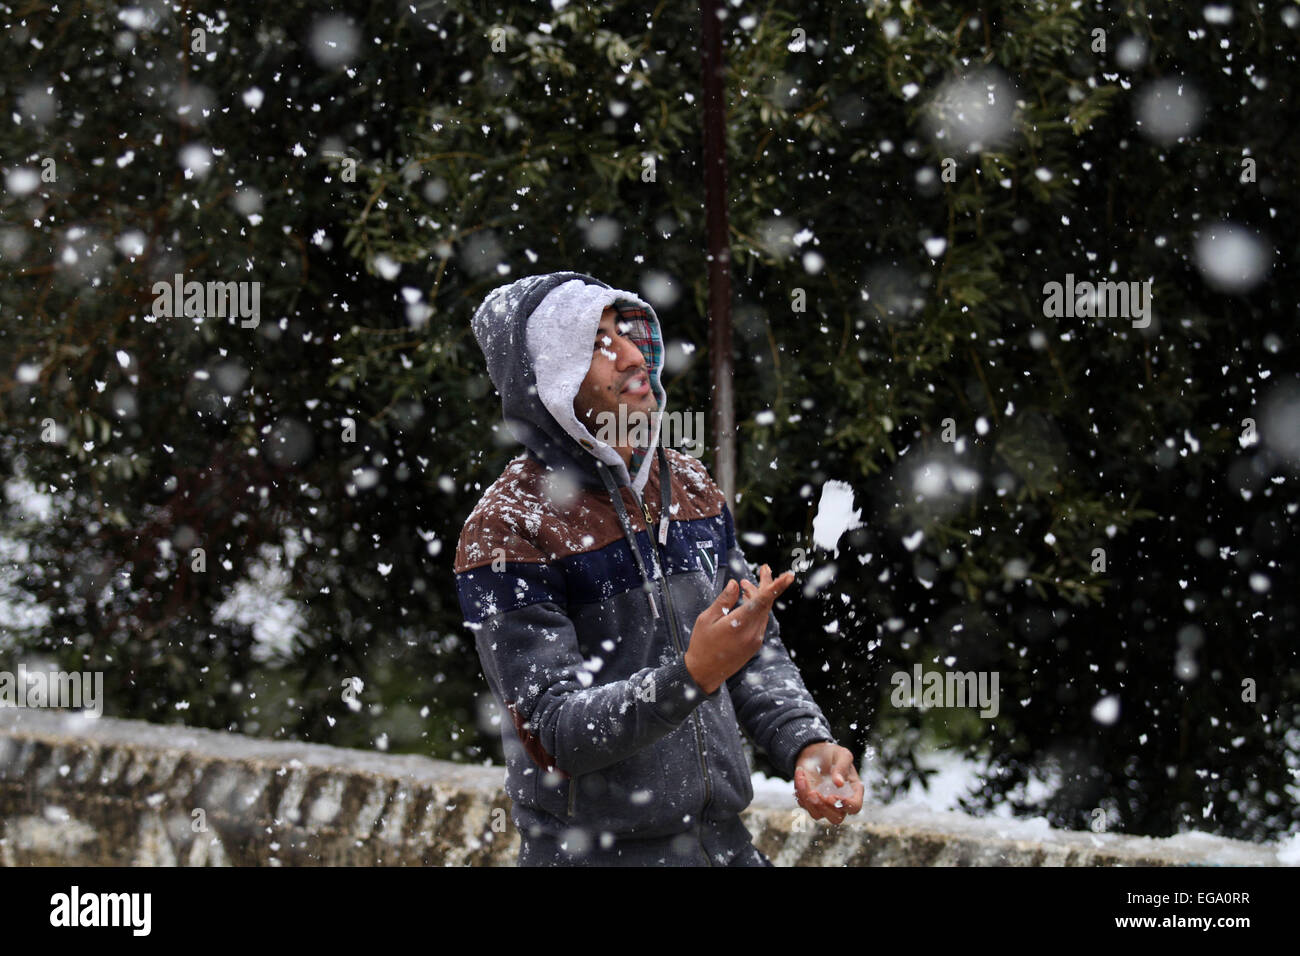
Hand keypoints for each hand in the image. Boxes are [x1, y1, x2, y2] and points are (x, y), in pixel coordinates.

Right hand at [684, 565, 794, 694]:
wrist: (704, 674)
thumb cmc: (701, 645)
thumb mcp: (706, 619)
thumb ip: (723, 600)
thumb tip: (734, 584)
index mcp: (739, 624)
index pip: (763, 601)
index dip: (776, 586)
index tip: (789, 576)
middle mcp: (752, 633)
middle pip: (766, 603)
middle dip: (766, 584)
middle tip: (765, 568)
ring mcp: (755, 640)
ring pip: (764, 612)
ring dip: (758, 596)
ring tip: (745, 585)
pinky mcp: (755, 644)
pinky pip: (760, 621)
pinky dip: (756, 609)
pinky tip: (746, 601)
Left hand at [793, 741, 863, 824]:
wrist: (815, 751)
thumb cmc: (832, 753)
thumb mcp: (842, 754)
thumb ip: (842, 767)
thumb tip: (839, 783)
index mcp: (852, 791)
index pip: (855, 806)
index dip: (847, 806)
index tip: (834, 796)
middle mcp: (839, 800)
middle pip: (836, 818)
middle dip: (825, 808)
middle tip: (816, 794)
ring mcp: (824, 803)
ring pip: (817, 814)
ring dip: (809, 802)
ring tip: (804, 782)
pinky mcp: (810, 801)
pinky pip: (803, 804)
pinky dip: (799, 791)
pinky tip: (800, 774)